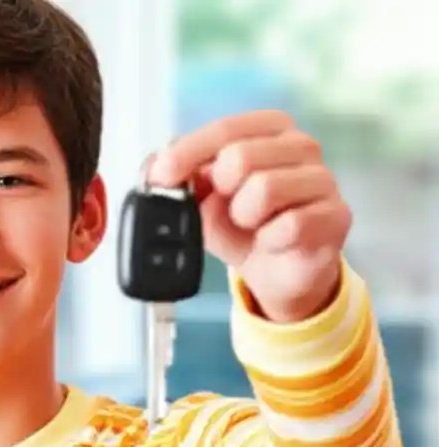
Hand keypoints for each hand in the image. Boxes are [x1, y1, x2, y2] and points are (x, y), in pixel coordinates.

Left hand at [147, 110, 348, 322]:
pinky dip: (268, 239)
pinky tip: (271, 240)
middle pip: (241, 156)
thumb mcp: (203, 199)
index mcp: (269, 129)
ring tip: (252, 224)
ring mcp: (324, 178)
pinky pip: (289, 225)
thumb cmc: (242, 226)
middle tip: (229, 208)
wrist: (276, 270)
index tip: (161, 176)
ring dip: (244, 216)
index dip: (187, 152)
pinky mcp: (336, 214)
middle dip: (221, 191)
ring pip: (264, 189)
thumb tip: (157, 169)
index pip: (225, 129)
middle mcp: (302, 145)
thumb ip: (183, 177)